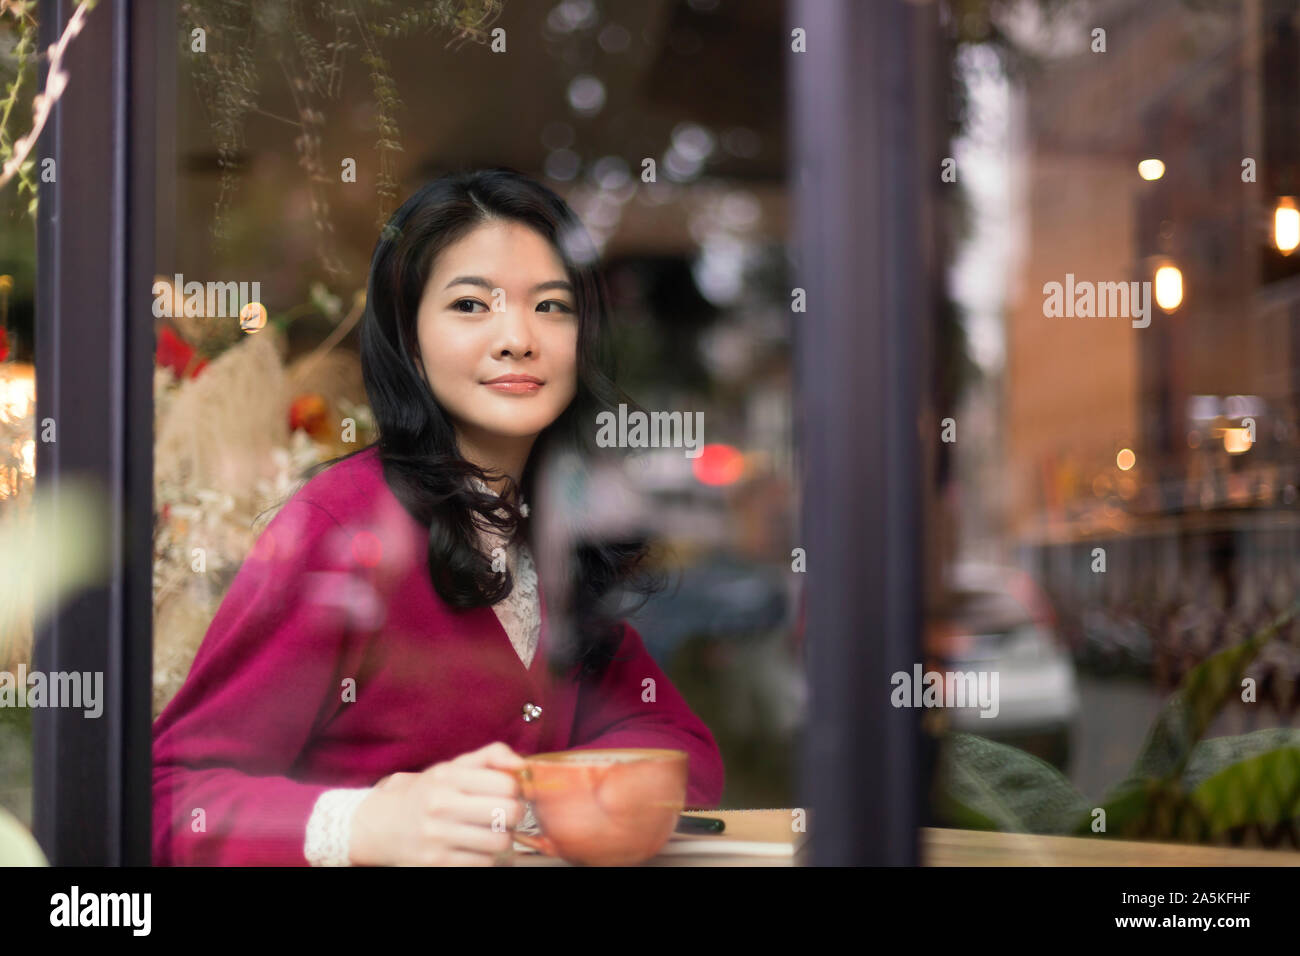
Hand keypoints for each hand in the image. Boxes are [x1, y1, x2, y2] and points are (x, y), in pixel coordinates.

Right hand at [349, 742, 526, 865]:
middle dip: (514, 814)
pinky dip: (488, 857)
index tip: (510, 793)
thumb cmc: (429, 792)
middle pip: (509, 813)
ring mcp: (438, 837)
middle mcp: (440, 805)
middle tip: (506, 813)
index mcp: (448, 777)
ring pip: (500, 842)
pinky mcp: (437, 864)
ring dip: (503, 838)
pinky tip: (478, 847)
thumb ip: (492, 756)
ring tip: (493, 831)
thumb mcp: (454, 766)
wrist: (384, 824)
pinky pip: (484, 863)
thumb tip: (522, 766)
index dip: (517, 790)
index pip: (507, 785)